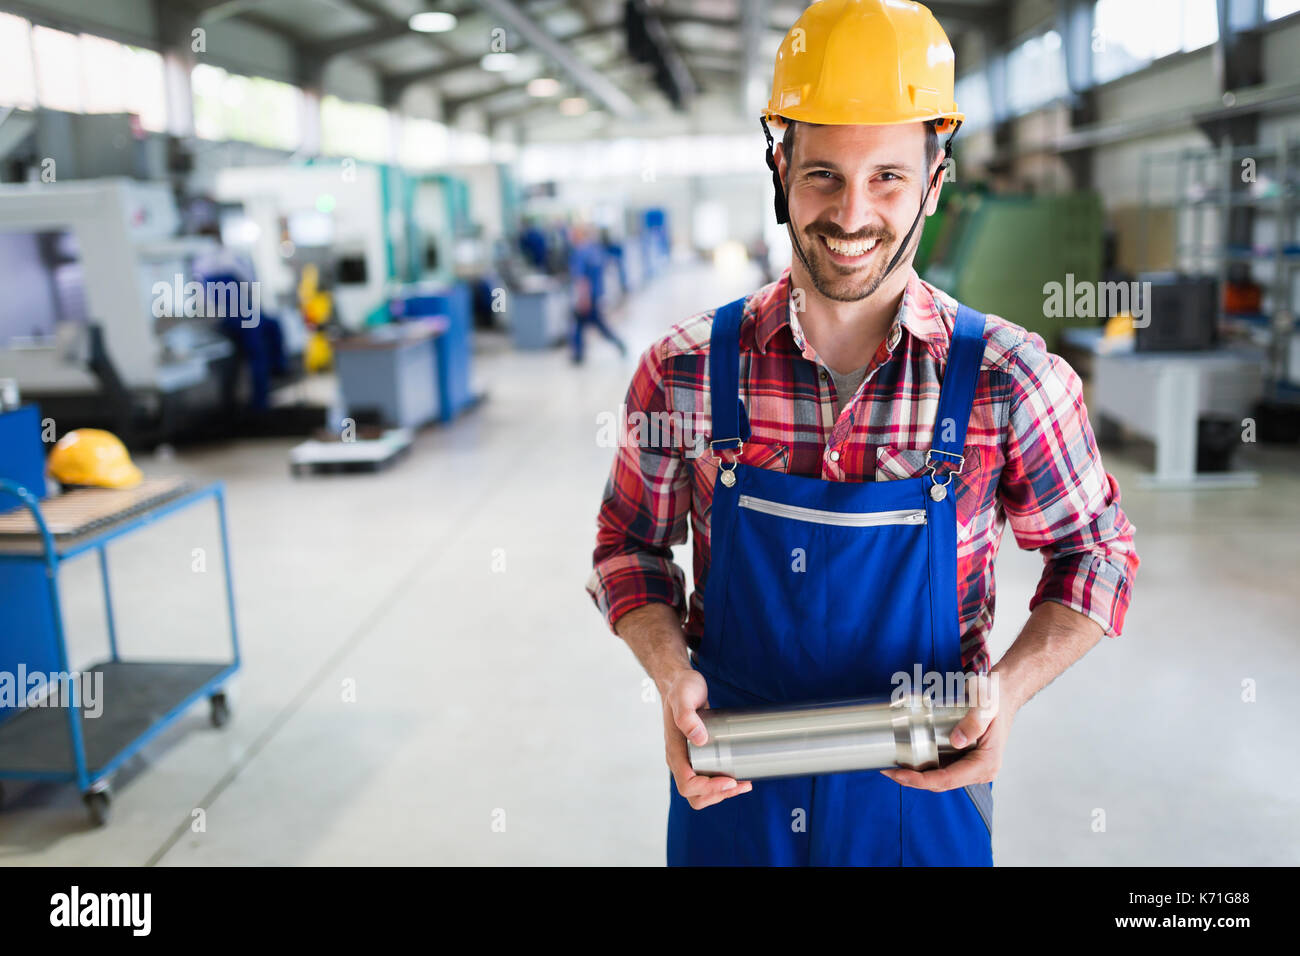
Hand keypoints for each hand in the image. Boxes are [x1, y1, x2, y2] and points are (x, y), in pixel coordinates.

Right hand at [662, 668, 752, 809]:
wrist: (679, 683)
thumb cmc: (681, 689)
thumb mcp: (684, 698)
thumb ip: (687, 717)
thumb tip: (700, 740)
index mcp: (673, 752)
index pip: (687, 784)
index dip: (708, 788)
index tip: (730, 781)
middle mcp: (678, 760)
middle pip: (694, 795)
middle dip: (718, 795)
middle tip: (740, 785)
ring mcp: (687, 759)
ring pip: (701, 792)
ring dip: (722, 794)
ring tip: (743, 785)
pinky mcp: (698, 755)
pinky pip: (706, 779)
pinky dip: (721, 785)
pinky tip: (737, 777)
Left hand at [881, 673, 1013, 791]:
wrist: (1001, 691)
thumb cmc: (994, 697)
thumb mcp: (985, 706)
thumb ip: (973, 723)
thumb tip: (957, 742)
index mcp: (986, 763)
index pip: (949, 779)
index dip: (921, 780)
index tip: (899, 775)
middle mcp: (979, 770)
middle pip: (941, 783)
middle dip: (912, 780)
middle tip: (887, 770)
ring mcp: (971, 764)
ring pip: (939, 778)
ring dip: (915, 775)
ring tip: (891, 767)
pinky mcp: (963, 757)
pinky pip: (941, 767)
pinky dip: (923, 767)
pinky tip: (906, 760)